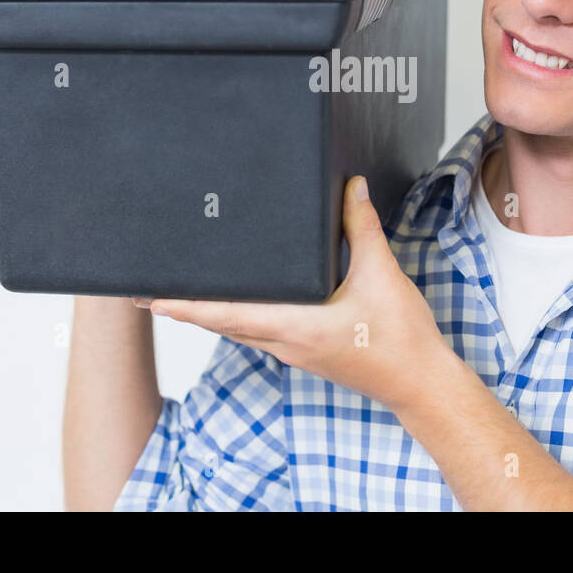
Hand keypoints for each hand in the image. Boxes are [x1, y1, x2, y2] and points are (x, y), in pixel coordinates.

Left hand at [136, 175, 451, 411]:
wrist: (420, 383)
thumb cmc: (400, 339)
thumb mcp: (381, 275)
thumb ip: (362, 228)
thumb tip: (352, 188)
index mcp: (293, 326)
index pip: (226, 314)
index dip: (187, 305)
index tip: (153, 298)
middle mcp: (284, 343)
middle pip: (222, 323)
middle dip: (186, 307)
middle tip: (151, 291)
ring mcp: (294, 351)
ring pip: (238, 330)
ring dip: (208, 314)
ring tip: (181, 296)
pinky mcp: (306, 351)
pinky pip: (258, 333)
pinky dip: (236, 319)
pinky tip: (238, 306)